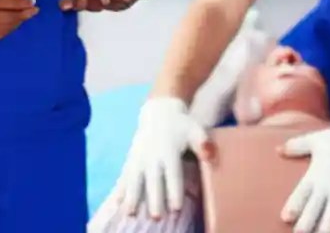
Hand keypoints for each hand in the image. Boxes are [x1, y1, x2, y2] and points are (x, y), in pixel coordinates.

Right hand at [111, 97, 212, 219]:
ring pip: (134, 179)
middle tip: (157, 217)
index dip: (174, 191)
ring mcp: (139, 157)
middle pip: (153, 180)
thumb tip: (211, 156)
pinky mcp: (131, 159)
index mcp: (169, 150)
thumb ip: (203, 143)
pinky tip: (118, 202)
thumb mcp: (195, 130)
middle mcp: (152, 155)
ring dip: (132, 197)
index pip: (173, 174)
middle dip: (154, 199)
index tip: (176, 207)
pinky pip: (125, 175)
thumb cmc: (182, 125)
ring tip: (131, 213)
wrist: (160, 111)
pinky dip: (121, 188)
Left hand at [279, 114, 329, 232]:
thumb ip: (295, 146)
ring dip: (328, 223)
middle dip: (307, 221)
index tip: (286, 218)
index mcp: (315, 172)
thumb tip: (278, 150)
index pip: (301, 193)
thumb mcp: (314, 139)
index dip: (294, 206)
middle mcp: (328, 181)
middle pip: (315, 206)